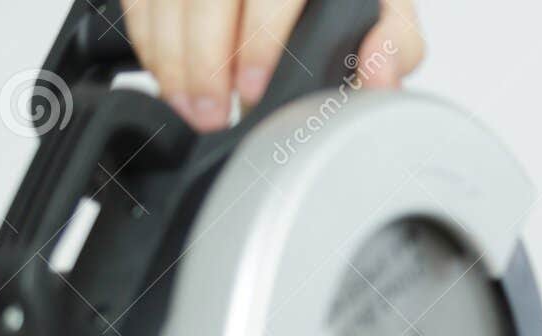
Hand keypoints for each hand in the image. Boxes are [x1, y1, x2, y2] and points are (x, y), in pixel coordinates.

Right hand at [120, 0, 424, 131]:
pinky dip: (147, 38)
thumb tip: (380, 76)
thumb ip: (394, 46)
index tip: (253, 90)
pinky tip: (165, 75)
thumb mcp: (388, 15)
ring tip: (187, 107)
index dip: (258, 41)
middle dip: (203, 62)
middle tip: (212, 116)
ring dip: (168, 57)